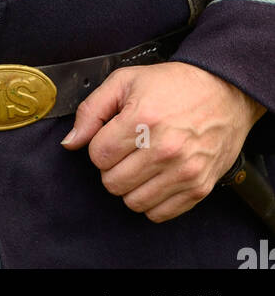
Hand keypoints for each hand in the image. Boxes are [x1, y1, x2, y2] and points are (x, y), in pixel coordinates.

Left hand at [60, 61, 265, 221]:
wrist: (224, 92)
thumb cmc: (173, 85)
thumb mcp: (125, 81)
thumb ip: (92, 110)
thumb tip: (71, 141)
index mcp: (143, 119)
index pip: (98, 155)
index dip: (100, 146)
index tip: (112, 136)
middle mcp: (165, 149)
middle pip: (112, 183)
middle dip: (112, 167)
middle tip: (126, 150)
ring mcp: (184, 171)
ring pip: (133, 202)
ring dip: (131, 185)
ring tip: (141, 163)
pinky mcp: (199, 188)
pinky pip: (159, 213)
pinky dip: (152, 200)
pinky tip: (156, 178)